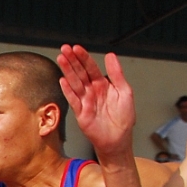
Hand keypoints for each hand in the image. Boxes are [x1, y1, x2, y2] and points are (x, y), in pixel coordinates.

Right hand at [56, 44, 134, 158]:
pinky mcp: (80, 113)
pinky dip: (68, 90)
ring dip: (67, 71)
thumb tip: (111, 56)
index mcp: (103, 84)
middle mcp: (92, 91)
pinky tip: (63, 81)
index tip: (77, 48)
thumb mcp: (125, 91)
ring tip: (61, 59)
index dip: (84, 57)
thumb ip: (117, 74)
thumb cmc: (123, 118)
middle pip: (80, 72)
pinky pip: (73, 99)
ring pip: (75, 83)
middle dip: (72, 60)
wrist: (119, 139)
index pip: (91, 67)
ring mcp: (85, 101)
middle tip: (65, 49)